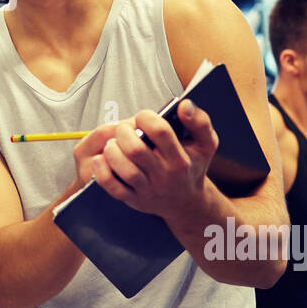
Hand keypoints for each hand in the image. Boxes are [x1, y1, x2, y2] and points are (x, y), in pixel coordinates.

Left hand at [73, 101, 218, 221]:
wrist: (186, 202)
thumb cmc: (191, 166)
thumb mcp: (206, 144)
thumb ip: (200, 121)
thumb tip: (184, 105)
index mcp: (180, 159)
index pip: (159, 131)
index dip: (145, 117)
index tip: (142, 116)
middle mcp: (164, 176)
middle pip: (136, 150)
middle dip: (124, 132)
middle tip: (124, 129)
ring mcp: (148, 190)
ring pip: (124, 169)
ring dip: (112, 151)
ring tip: (113, 143)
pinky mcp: (134, 200)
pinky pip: (114, 188)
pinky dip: (103, 173)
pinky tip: (100, 159)